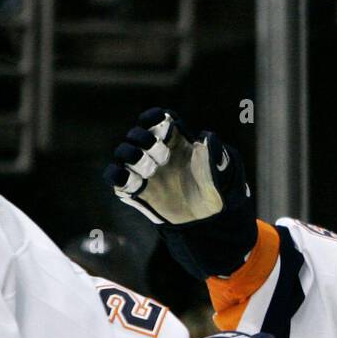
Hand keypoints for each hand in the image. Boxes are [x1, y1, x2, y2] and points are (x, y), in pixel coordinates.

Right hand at [104, 110, 257, 279]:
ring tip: (148, 170)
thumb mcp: (220, 173)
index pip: (157, 119)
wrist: (206, 220)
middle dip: (144, 140)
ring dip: (130, 156)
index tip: (156, 122)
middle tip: (161, 156)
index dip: (152, 118)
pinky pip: (116, 177)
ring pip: (123, 152)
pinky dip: (116, 175)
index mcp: (176, 141)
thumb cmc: (214, 191)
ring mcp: (145, 171)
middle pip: (137, 134)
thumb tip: (206, 137)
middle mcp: (157, 153)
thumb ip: (214, 154)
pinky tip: (130, 182)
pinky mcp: (136, 190)